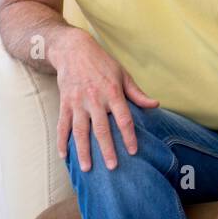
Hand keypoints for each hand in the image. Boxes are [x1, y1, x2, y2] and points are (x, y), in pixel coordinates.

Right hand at [53, 29, 159, 170]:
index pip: (123, 118)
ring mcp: (78, 102)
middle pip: (101, 128)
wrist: (73, 49)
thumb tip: (155, 105)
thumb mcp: (122, 74)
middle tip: (112, 167)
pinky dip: (62, 141)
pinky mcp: (65, 103)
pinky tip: (65, 156)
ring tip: (86, 168)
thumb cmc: (102, 63)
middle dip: (107, 149)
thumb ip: (137, 93)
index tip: (133, 151)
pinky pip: (63, 125)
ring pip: (80, 131)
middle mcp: (95, 98)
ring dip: (83, 150)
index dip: (129, 136)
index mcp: (113, 92)